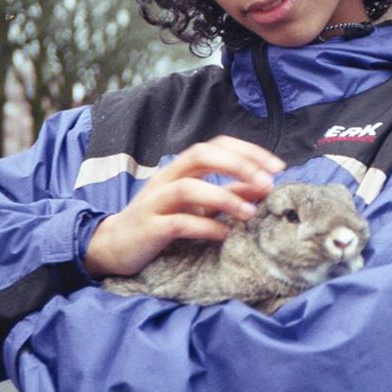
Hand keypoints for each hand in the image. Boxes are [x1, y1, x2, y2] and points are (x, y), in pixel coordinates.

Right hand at [84, 136, 285, 276]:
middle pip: (202, 155)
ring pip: (189, 187)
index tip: (278, 167)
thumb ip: (228, 194)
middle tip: (267, 183)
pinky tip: (224, 235)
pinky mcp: (149, 227)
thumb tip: (264, 186)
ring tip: (250, 213)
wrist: (113, 246)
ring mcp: (156, 201)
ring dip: (224, 198)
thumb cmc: (161, 222)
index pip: (216, 146)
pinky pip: (178, 222)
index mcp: (181, 169)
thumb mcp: (197, 206)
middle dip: (239, 165)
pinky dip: (205, 227)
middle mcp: (167, 178)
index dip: (248, 152)